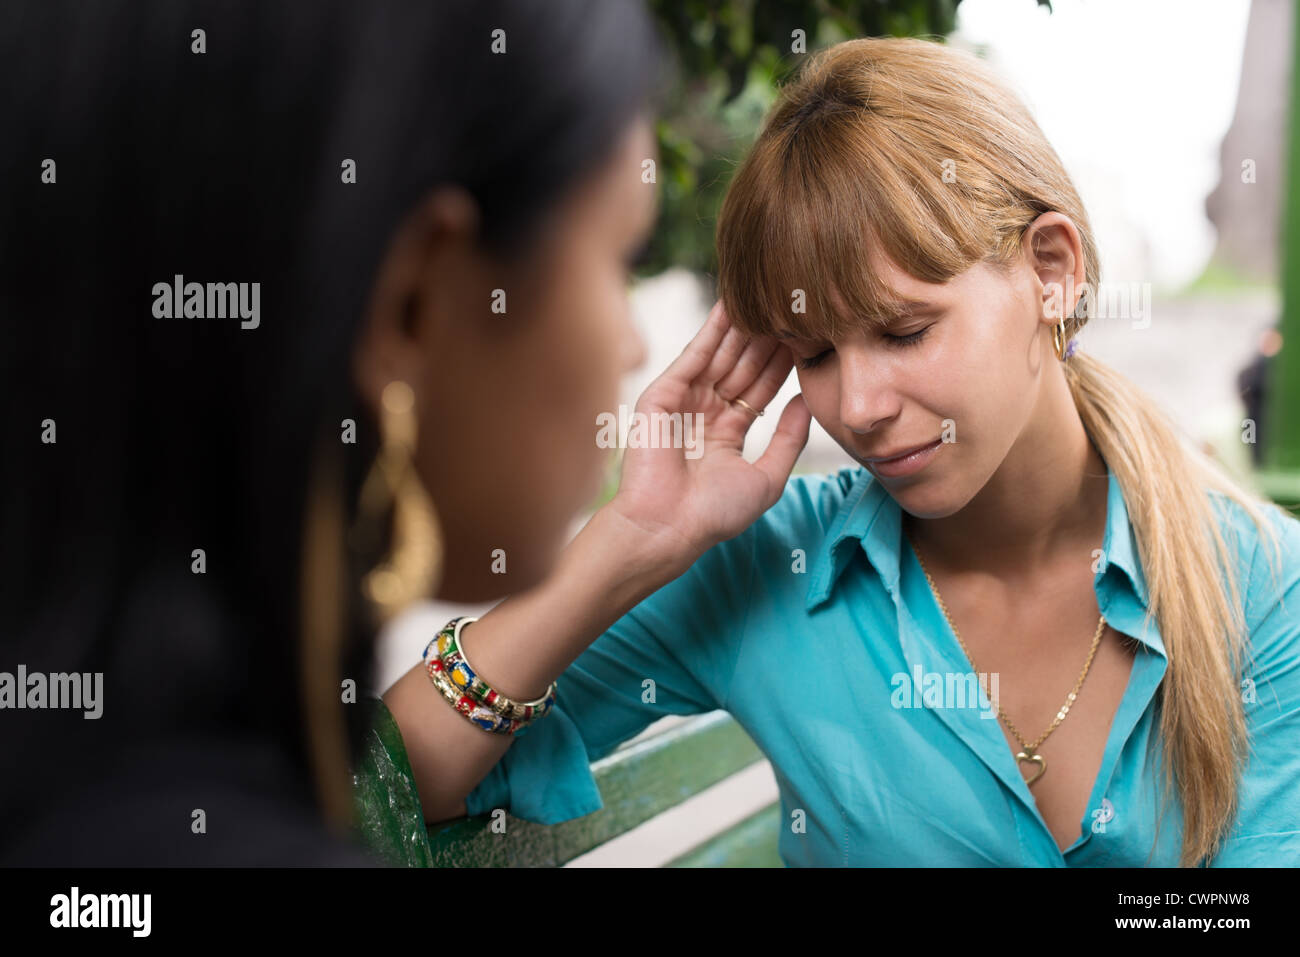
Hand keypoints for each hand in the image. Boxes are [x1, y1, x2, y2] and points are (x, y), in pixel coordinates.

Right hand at [601, 300, 811, 574]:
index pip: (758, 389)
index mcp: (725, 434)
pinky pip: (692, 357)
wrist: (668, 527)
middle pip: (740, 367)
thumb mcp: (767, 478)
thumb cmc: (713, 515)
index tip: (807, 338)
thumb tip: (806, 401)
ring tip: (767, 296)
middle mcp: (703, 413)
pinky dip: (710, 331)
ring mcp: (682, 402)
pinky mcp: (661, 395)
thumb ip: (788, 439)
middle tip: (791, 307)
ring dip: (742, 328)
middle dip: (765, 339)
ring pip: (719, 357)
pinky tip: (731, 305)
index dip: (781, 364)